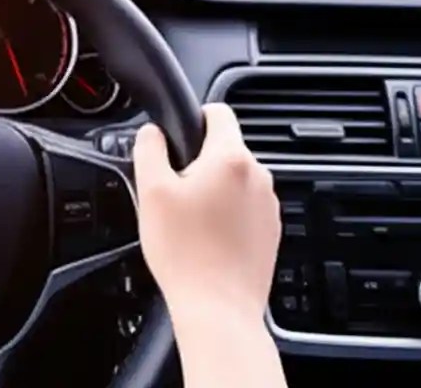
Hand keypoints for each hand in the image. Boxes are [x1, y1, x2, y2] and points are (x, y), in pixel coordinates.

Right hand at [133, 104, 279, 320]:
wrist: (217, 308)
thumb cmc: (185, 254)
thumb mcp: (151, 191)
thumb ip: (149, 149)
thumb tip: (152, 132)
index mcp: (230, 159)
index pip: (218, 112)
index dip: (193, 119)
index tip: (178, 142)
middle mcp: (258, 176)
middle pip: (224, 150)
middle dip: (198, 164)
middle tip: (174, 195)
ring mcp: (268, 205)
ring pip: (234, 181)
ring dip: (213, 191)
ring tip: (189, 223)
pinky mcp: (271, 230)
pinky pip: (244, 208)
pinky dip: (226, 216)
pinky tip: (206, 239)